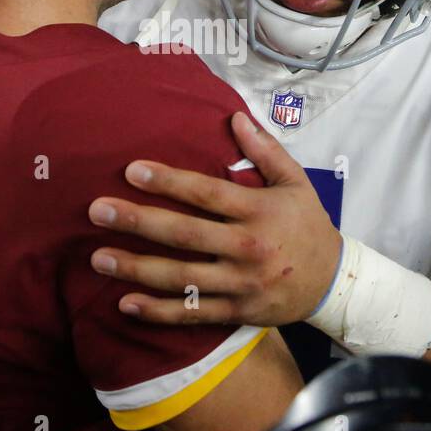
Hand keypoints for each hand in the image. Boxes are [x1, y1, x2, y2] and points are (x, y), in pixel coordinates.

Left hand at [87, 111, 341, 326]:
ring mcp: (240, 284)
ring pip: (181, 277)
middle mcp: (247, 248)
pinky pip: (193, 313)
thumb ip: (264, 150)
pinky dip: (158, 311)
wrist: (333, 283)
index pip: (206, 193)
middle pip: (184, 234)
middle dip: (138, 222)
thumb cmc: (308, 226)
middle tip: (97, 211)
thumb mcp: (295, 182)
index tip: (131, 170)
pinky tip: (125, 303)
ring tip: (98, 257)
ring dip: (136, 268)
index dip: (168, 182)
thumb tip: (234, 117)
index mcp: (259, 211)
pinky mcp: (236, 312)